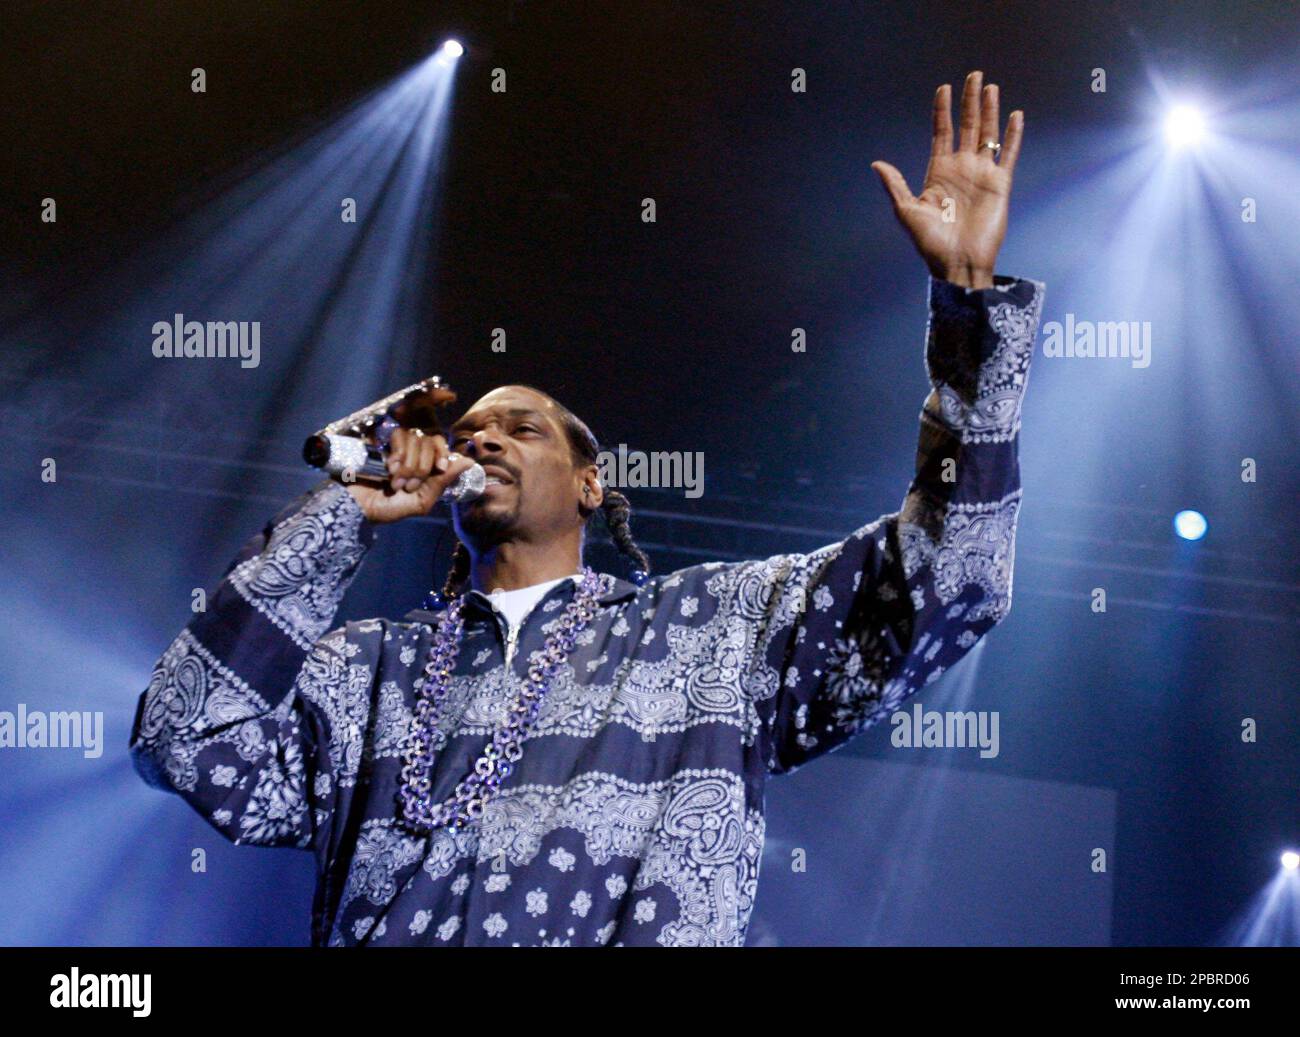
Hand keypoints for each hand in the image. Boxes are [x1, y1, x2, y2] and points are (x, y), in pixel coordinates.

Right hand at [345, 427, 476, 524]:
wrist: (358, 506)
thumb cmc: (389, 509)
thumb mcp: (420, 502)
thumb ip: (442, 482)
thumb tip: (469, 462)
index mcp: (426, 469)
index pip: (441, 445)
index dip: (442, 453)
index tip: (440, 466)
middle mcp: (414, 455)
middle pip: (430, 442)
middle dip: (421, 467)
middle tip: (408, 485)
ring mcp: (398, 448)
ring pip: (415, 439)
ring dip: (407, 464)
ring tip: (395, 481)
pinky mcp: (383, 443)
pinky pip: (399, 436)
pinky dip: (397, 453)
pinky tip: (389, 467)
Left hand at [870, 70, 1022, 289]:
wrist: (958, 263)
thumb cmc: (930, 242)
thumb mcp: (906, 211)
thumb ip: (896, 185)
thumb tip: (877, 164)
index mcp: (938, 171)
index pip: (942, 132)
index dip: (943, 111)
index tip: (943, 88)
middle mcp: (961, 168)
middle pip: (967, 126)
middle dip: (969, 101)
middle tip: (974, 76)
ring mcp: (982, 174)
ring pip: (988, 134)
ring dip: (990, 110)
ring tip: (990, 87)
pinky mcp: (1000, 184)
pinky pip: (1008, 154)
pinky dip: (1013, 135)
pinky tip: (1016, 116)